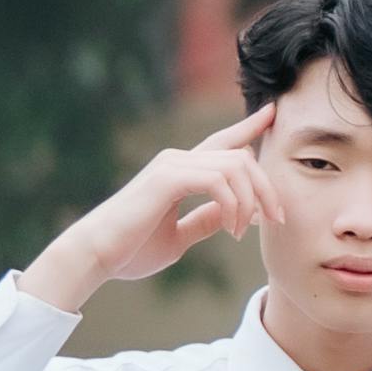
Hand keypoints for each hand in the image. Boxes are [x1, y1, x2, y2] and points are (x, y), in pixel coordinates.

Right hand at [27, 117, 271, 311]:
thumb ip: (204, 221)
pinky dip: (234, 204)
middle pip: (241, 157)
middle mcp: (177, 160)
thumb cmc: (130, 251)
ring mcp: (172, 165)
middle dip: (266, 187)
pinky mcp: (168, 178)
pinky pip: (219, 180)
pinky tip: (232, 228)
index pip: (222, 142)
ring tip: (244, 232)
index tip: (272, 113)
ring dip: (252, 200)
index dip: (248, 127)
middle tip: (277, 218)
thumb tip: (232, 214)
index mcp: (180, 171)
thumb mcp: (179, 236)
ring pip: (235, 166)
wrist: (94, 257)